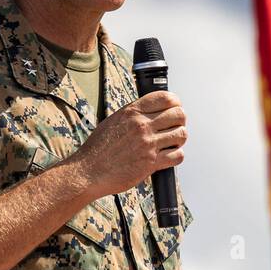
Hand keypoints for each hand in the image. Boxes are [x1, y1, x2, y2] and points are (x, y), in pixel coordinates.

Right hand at [70, 90, 186, 198]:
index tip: (174, 109)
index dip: (175, 103)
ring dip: (179, 139)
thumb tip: (150, 111)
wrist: (89, 171)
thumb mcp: (113, 121)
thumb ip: (132, 115)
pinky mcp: (151, 163)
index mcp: (132, 112)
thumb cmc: (98, 149)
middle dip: (180, 121)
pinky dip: (176, 156)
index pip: (166, 98)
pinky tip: (168, 156)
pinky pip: (177, 155)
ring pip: (181, 134)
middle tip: (174, 127)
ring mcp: (148, 144)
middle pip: (178, 115)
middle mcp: (142, 125)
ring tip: (171, 143)